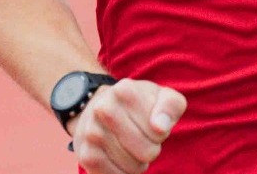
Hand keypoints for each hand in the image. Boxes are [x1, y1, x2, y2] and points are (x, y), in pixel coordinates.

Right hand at [68, 78, 186, 173]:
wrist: (99, 108)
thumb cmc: (138, 105)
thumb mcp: (161, 96)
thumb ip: (170, 106)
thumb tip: (160, 127)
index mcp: (124, 90)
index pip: (159, 132)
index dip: (161, 133)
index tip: (151, 123)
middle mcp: (104, 109)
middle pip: (147, 152)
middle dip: (151, 150)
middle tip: (142, 137)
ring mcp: (92, 133)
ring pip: (133, 167)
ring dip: (138, 163)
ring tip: (130, 147)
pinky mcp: (86, 155)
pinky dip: (123, 173)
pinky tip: (119, 159)